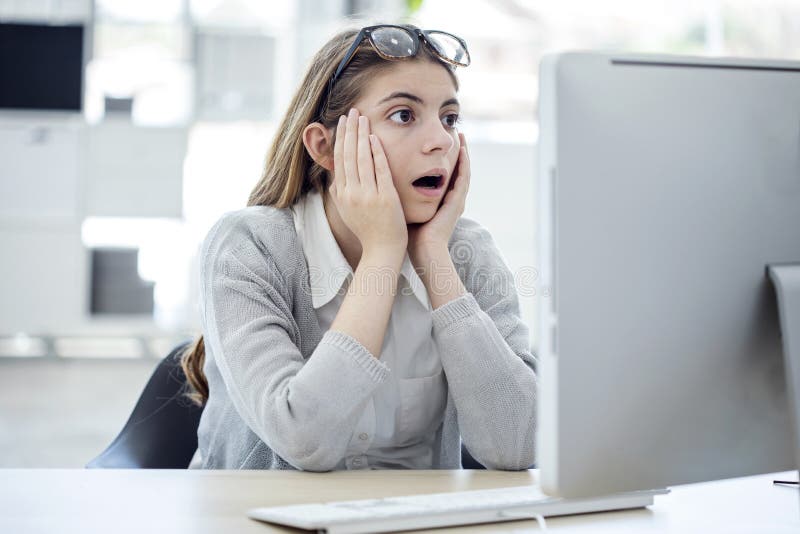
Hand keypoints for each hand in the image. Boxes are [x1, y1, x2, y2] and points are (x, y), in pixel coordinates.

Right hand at [329, 108, 407, 255]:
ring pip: (361, 158)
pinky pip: (379, 170)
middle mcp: (351, 193)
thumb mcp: (348, 212)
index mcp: (342, 194)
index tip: (342, 123)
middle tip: (352, 111)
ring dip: (361, 135)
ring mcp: (368, 195)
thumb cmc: (368, 231)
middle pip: (348, 155)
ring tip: (362, 117)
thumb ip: (341, 195)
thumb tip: (334, 181)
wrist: (382, 250)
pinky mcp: (384, 197)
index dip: (340, 139)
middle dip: (349, 130)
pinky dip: (376, 152)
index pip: (339, 160)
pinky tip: (375, 137)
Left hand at [408, 132, 470, 259]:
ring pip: (462, 170)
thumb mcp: (405, 210)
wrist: (424, 253)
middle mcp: (450, 198)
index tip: (433, 141)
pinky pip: (464, 179)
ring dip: (463, 153)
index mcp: (438, 200)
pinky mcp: (458, 203)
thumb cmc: (410, 236)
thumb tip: (381, 183)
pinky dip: (464, 164)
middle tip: (453, 131)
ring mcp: (457, 200)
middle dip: (454, 151)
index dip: (438, 157)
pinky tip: (463, 151)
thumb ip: (398, 196)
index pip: (440, 174)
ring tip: (461, 134)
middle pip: (453, 169)